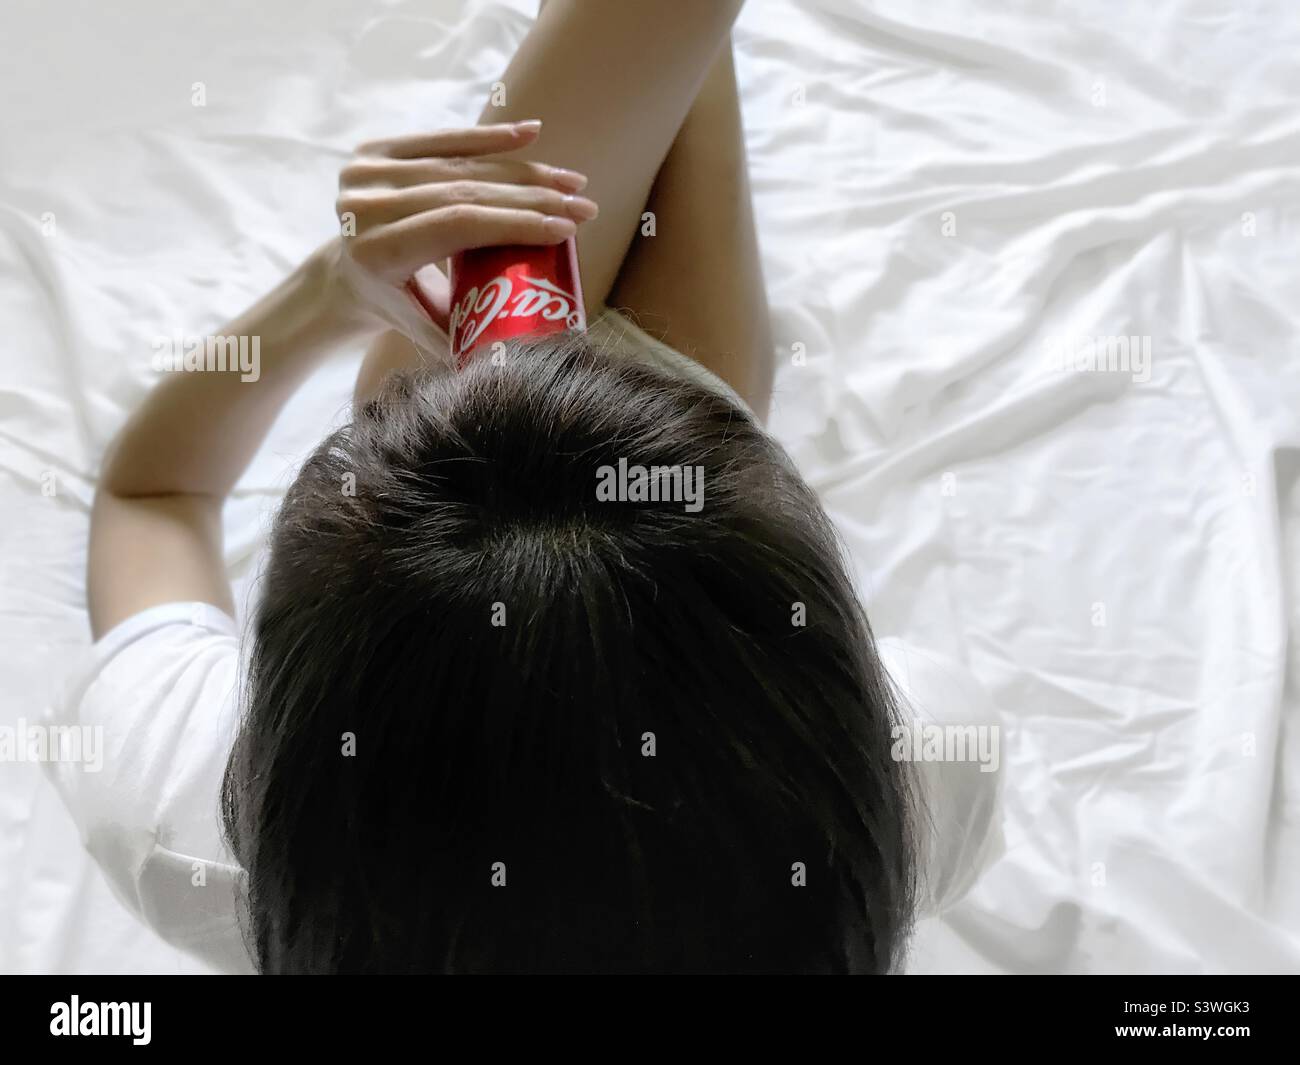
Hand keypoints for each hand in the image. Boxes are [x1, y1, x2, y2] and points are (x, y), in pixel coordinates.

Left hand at [333, 120, 597, 361]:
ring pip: (461, 165)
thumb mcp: (429, 330)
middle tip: (584, 205)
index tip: (567, 229)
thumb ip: (471, 337)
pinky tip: (532, 133)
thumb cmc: (398, 308)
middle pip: (465, 192)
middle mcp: (364, 206)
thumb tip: (534, 348)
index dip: (516, 222)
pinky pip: (444, 140)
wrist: (343, 276)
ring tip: (573, 181)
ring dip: (524, 171)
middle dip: (533, 196)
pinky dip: (490, 139)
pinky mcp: (375, 149)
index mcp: (377, 251)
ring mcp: (366, 172)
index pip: (459, 225)